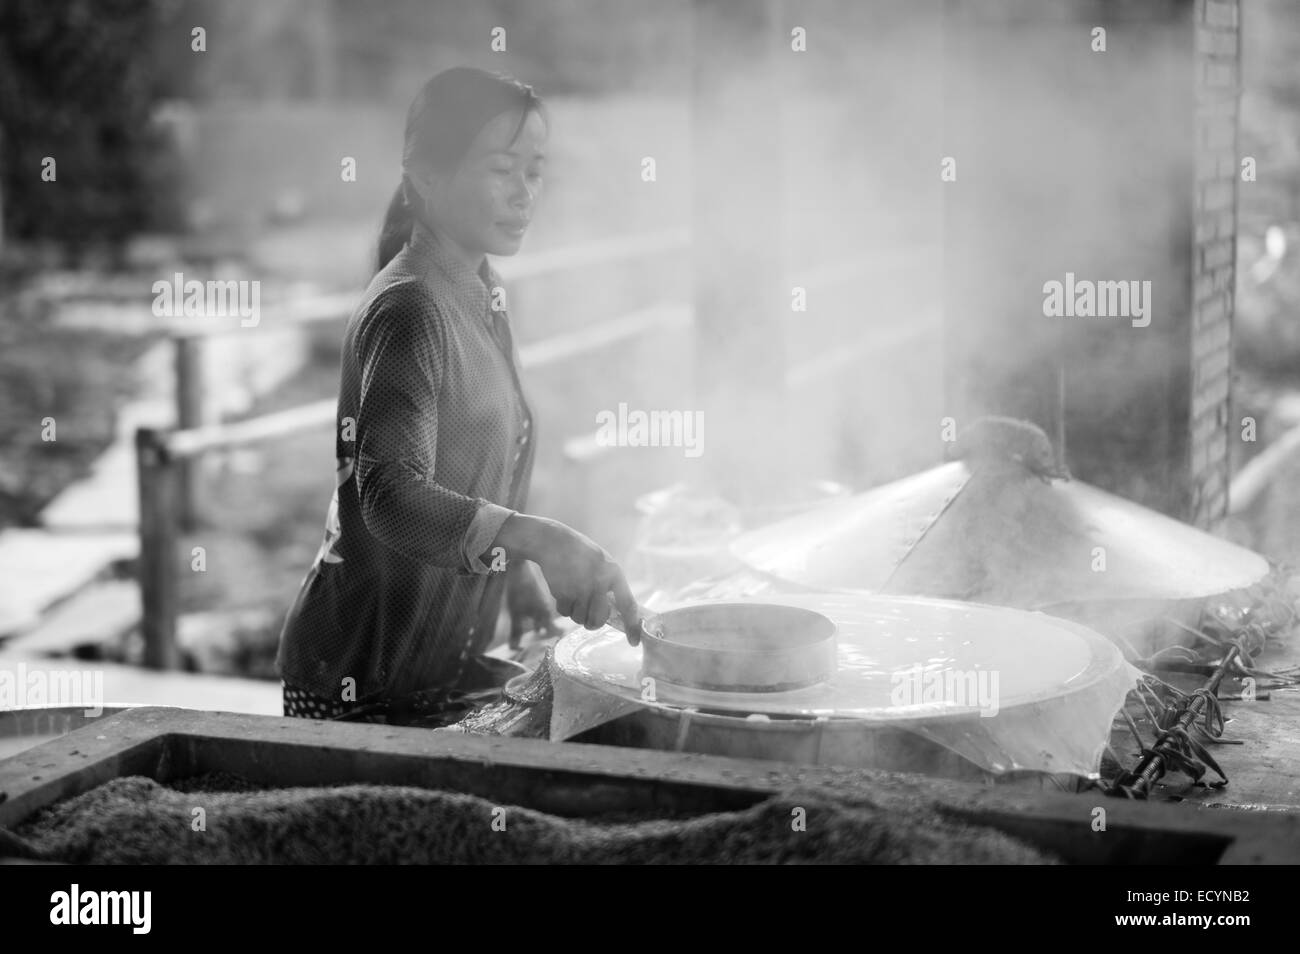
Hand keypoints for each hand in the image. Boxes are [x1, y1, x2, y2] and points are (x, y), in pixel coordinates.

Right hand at [492, 514, 640, 641]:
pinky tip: (563, 589)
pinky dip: (564, 607)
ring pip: (581, 619)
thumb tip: (618, 615)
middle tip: (588, 615)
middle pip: (599, 620)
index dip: (632, 626)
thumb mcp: (602, 564)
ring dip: (576, 613)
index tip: (634, 642)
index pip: (628, 605)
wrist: (553, 542)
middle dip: (593, 622)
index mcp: (614, 573)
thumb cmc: (581, 555)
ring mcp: (581, 588)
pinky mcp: (563, 593)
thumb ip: (611, 586)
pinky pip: (565, 613)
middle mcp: (599, 582)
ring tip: (573, 593)